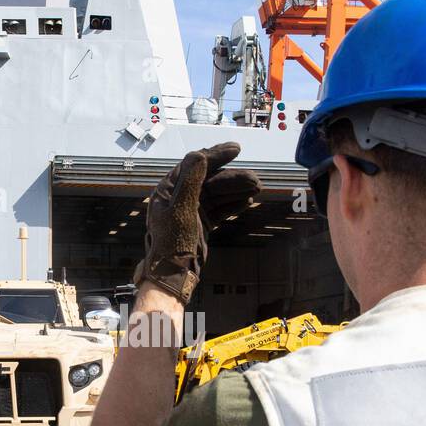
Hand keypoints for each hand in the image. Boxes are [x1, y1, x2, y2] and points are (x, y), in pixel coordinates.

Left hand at [132, 142, 260, 303]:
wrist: (173, 275)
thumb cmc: (171, 243)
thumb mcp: (180, 209)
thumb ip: (190, 181)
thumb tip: (200, 154)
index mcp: (168, 189)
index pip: (195, 164)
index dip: (216, 155)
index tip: (236, 150)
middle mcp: (179, 196)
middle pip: (210, 179)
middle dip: (234, 178)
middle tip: (256, 179)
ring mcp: (191, 209)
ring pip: (218, 194)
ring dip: (237, 190)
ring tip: (257, 188)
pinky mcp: (201, 222)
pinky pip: (220, 208)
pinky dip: (233, 204)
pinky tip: (247, 201)